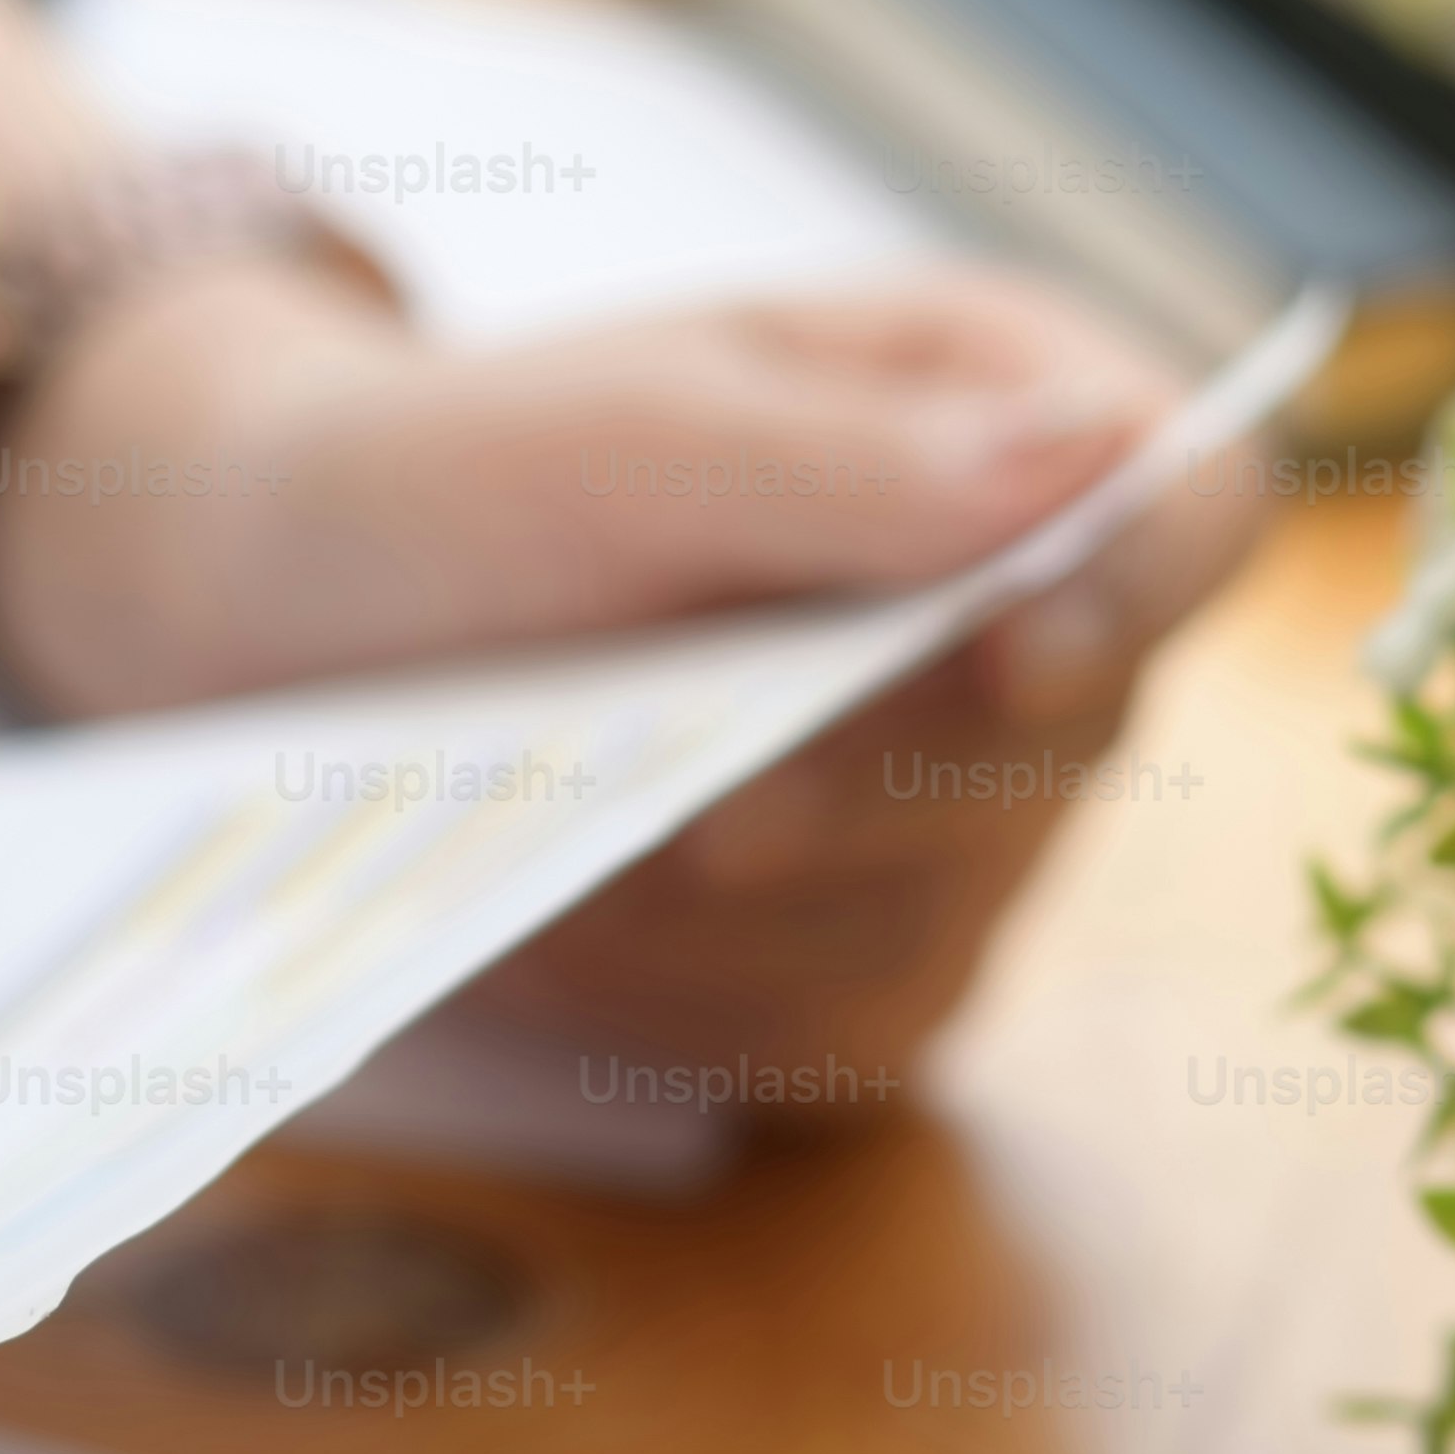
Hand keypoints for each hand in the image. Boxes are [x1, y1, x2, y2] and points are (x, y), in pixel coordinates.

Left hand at [0, 259, 1272, 1092]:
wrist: (261, 629)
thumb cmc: (435, 481)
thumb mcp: (598, 435)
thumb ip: (823, 455)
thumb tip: (1081, 459)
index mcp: (989, 417)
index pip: (1193, 507)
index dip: (1136, 592)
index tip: (1003, 652)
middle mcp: (1007, 622)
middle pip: (1077, 745)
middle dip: (867, 786)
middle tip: (696, 797)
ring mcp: (943, 815)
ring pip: (947, 919)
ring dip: (743, 911)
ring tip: (581, 823)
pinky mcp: (843, 961)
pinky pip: (836, 1036)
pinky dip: (690, 1003)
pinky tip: (576, 916)